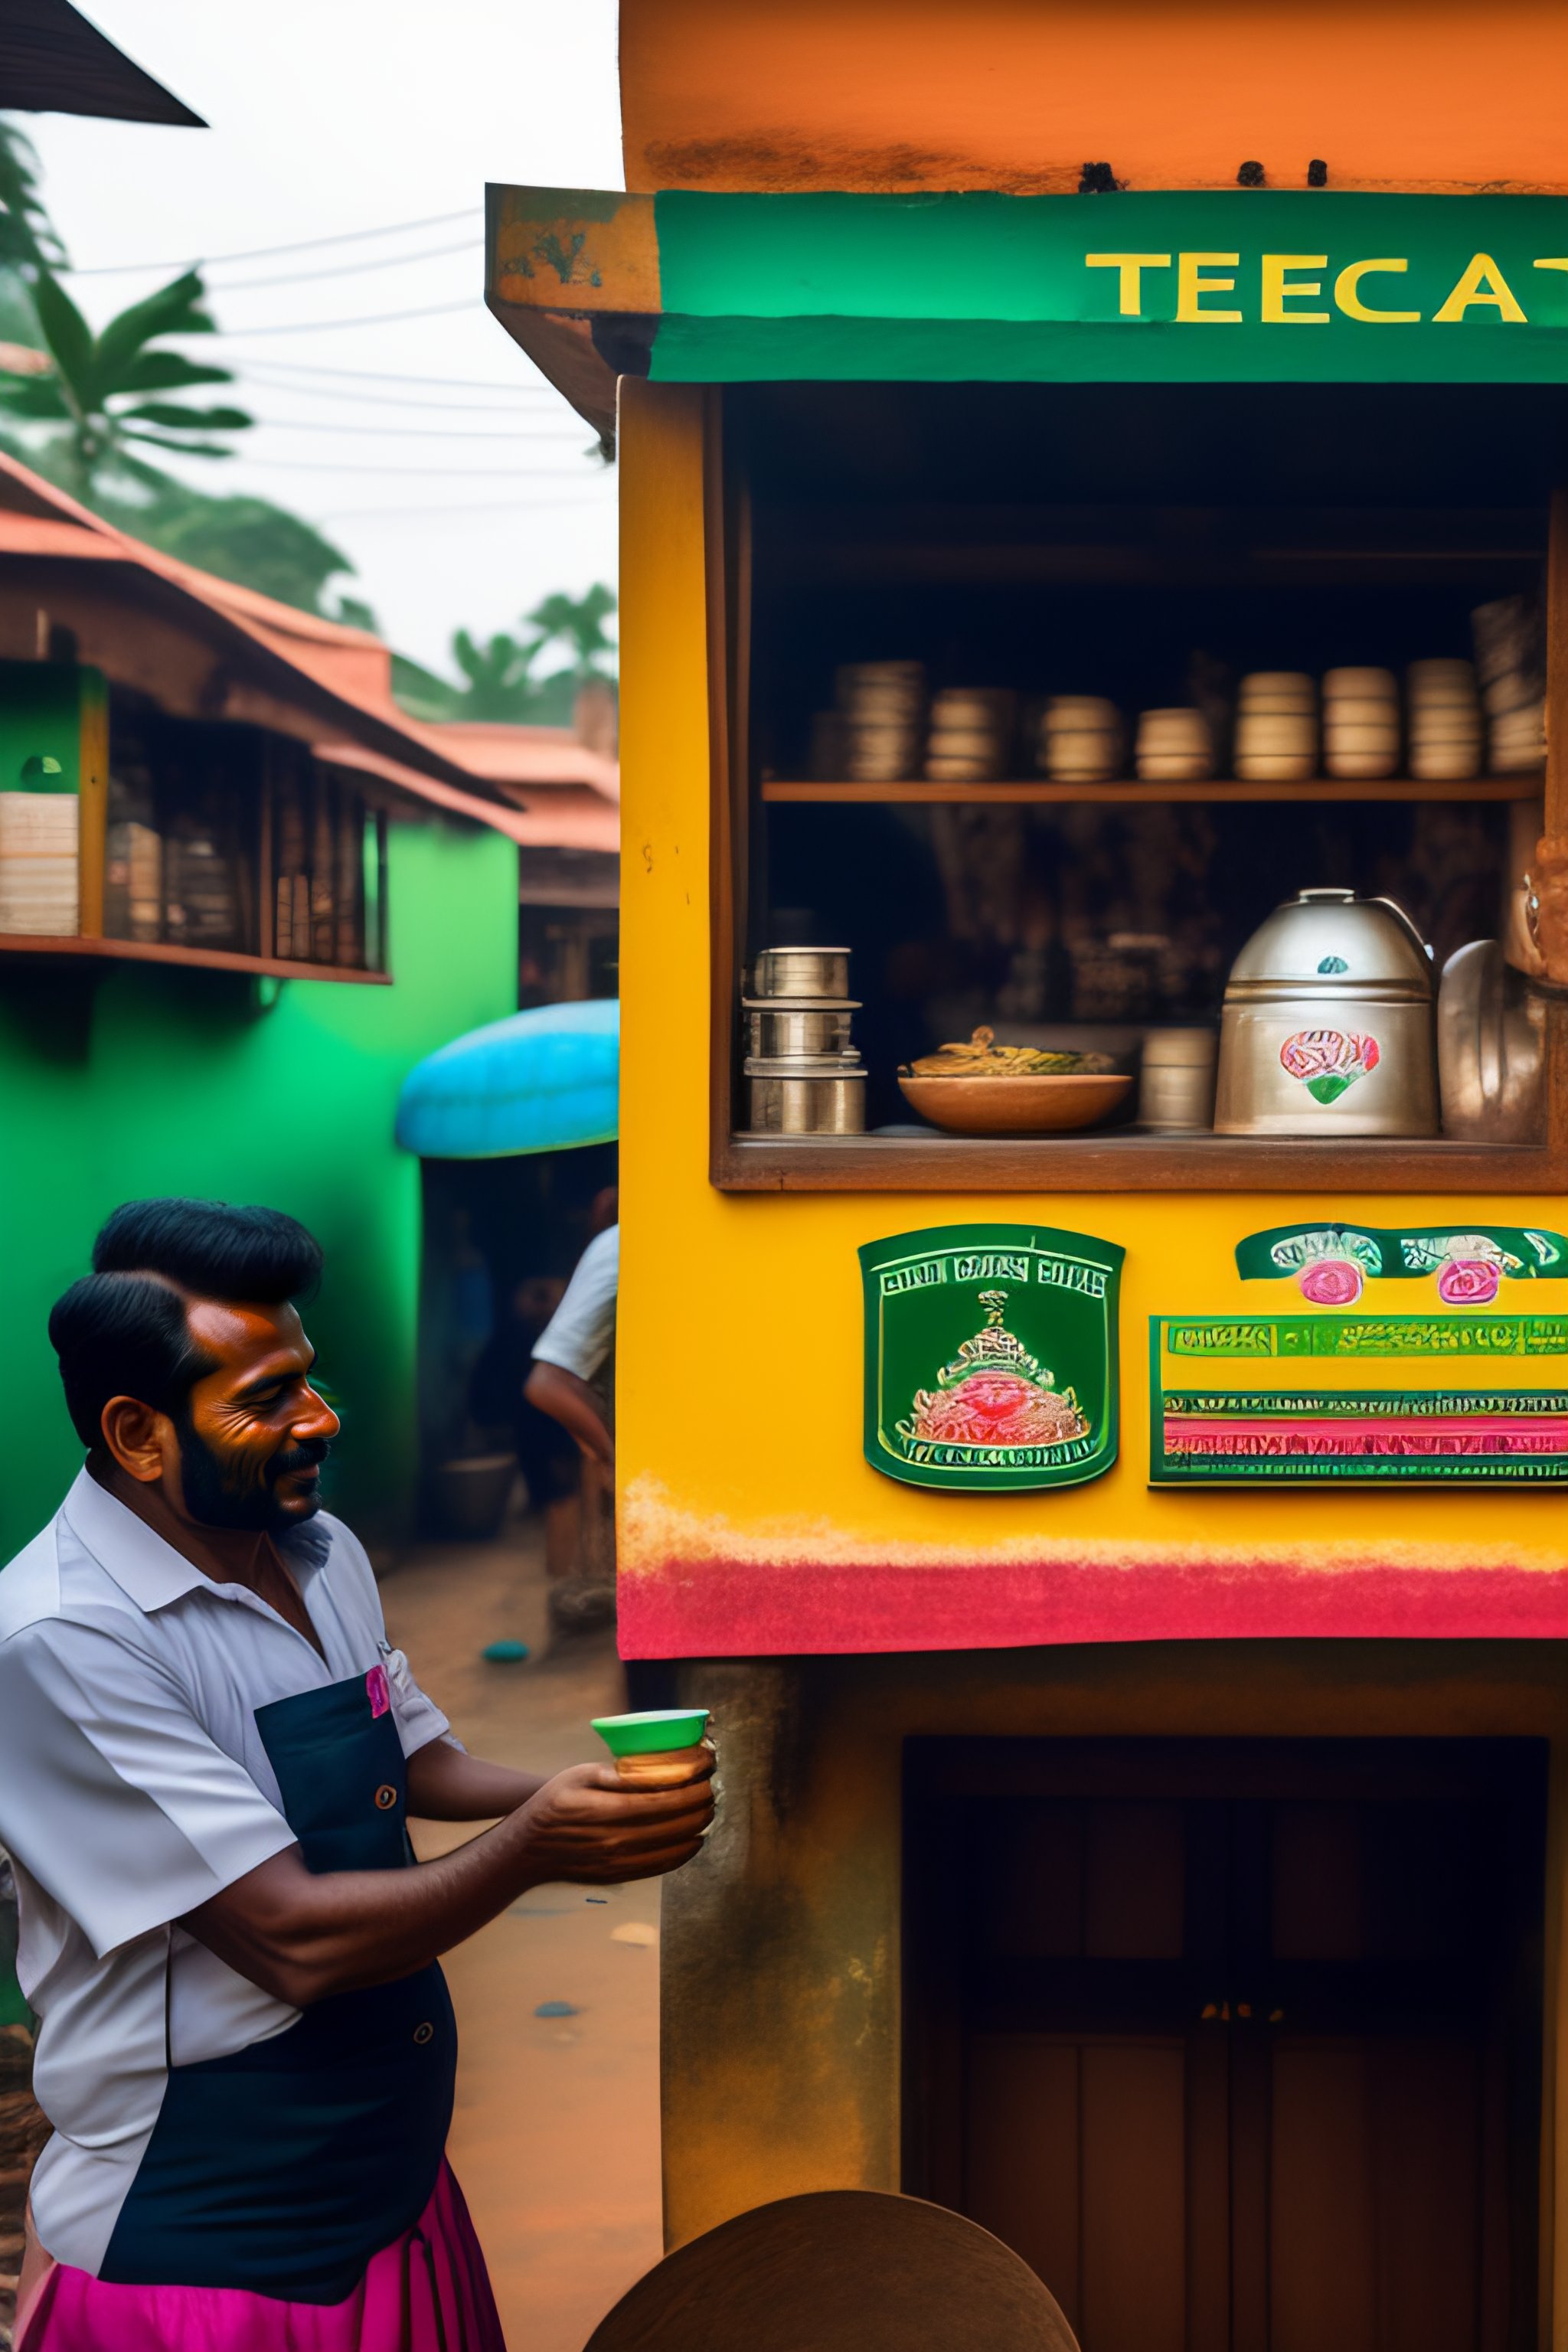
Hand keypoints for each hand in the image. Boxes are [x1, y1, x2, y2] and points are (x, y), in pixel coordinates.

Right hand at [516, 1758, 714, 1884]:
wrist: (528, 1850)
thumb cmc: (551, 1805)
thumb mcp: (576, 1776)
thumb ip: (613, 1773)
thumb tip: (648, 1769)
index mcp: (607, 1811)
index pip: (663, 1798)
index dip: (691, 1783)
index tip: (707, 1768)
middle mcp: (617, 1840)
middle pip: (675, 1822)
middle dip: (701, 1802)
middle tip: (712, 1786)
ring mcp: (620, 1862)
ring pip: (674, 1846)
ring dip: (697, 1826)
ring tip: (708, 1808)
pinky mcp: (621, 1875)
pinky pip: (662, 1867)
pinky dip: (684, 1853)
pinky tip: (694, 1839)